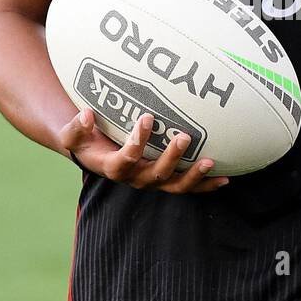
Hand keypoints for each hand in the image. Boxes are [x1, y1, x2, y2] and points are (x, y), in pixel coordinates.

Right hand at [59, 108, 228, 193]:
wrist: (97, 153)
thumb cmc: (87, 140)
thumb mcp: (74, 135)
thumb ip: (76, 128)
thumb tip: (86, 114)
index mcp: (114, 167)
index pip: (125, 160)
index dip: (136, 143)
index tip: (146, 118)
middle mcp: (135, 178)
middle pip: (155, 175)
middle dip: (171, 158)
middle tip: (184, 136)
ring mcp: (153, 180)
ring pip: (175, 185)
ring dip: (193, 176)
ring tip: (210, 162)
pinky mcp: (167, 180)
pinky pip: (188, 186)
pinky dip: (206, 185)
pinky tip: (226, 178)